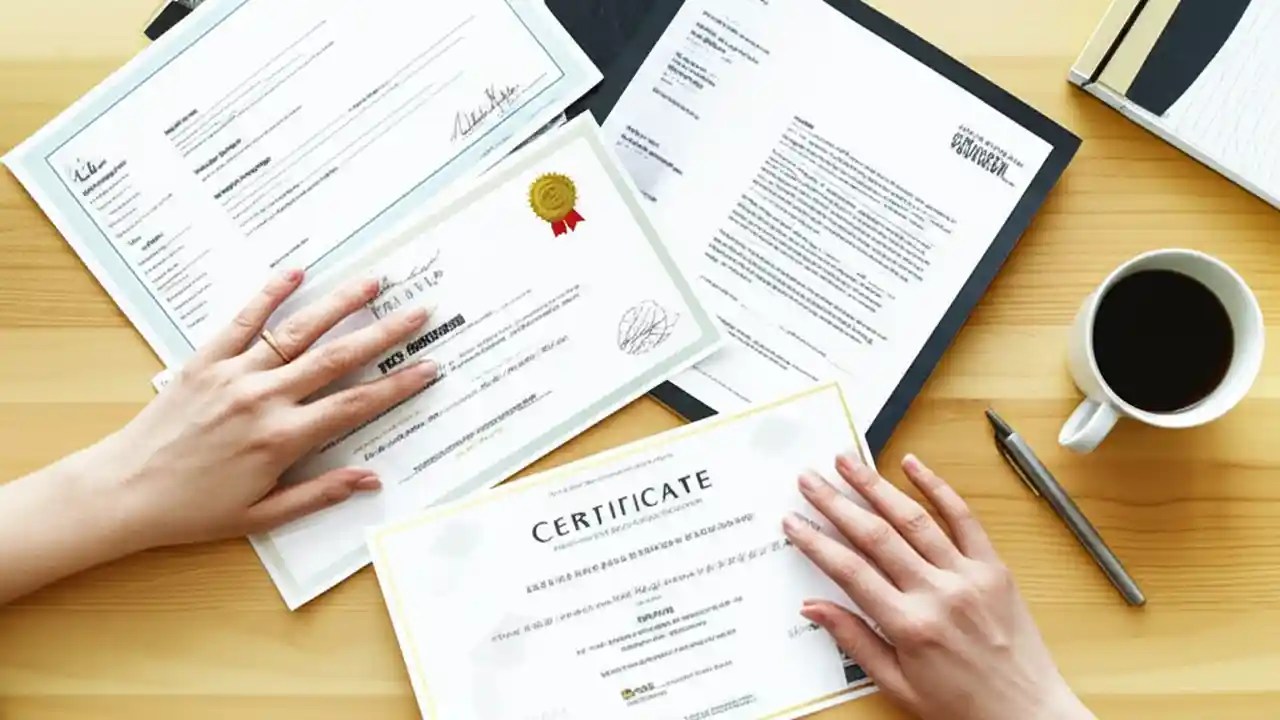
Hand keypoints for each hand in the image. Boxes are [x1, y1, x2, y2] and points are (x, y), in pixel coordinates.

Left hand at [100, 269, 437, 550]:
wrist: (123, 492)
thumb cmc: (192, 510)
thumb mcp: (262, 515)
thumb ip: (320, 493)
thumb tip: (370, 479)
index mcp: (281, 439)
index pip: (354, 405)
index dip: (397, 385)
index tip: (428, 367)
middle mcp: (263, 399)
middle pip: (337, 359)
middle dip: (383, 333)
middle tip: (418, 311)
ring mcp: (233, 375)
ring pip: (297, 332)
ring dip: (338, 304)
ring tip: (372, 282)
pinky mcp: (204, 362)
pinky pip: (243, 322)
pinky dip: (269, 295)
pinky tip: (296, 274)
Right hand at [783, 454, 1093, 719]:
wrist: (1028, 714)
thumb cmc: (962, 706)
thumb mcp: (897, 685)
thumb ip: (854, 640)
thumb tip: (812, 608)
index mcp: (910, 626)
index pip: (850, 571)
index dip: (816, 542)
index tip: (793, 521)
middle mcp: (938, 594)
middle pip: (875, 536)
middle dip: (836, 503)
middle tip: (809, 480)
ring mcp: (969, 576)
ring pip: (914, 519)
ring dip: (876, 486)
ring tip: (847, 463)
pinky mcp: (994, 567)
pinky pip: (964, 518)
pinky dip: (937, 488)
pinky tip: (912, 464)